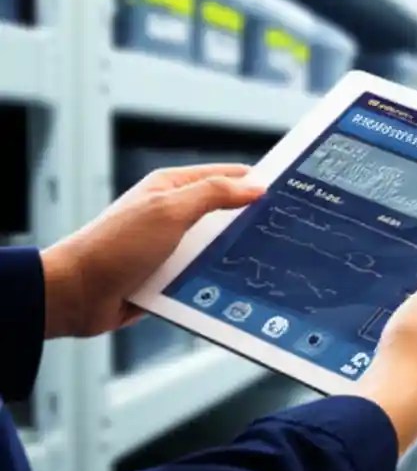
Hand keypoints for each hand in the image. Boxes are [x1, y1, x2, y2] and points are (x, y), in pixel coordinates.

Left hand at [40, 164, 264, 338]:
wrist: (76, 295)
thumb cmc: (112, 247)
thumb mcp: (169, 211)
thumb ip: (214, 194)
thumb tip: (254, 186)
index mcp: (172, 188)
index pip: (226, 176)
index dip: (255, 182)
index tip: (287, 192)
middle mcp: (173, 213)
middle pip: (225, 213)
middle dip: (250, 222)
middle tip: (283, 231)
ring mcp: (171, 245)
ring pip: (217, 246)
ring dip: (231, 255)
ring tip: (259, 262)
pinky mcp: (169, 274)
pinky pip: (204, 273)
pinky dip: (215, 278)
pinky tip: (231, 286)